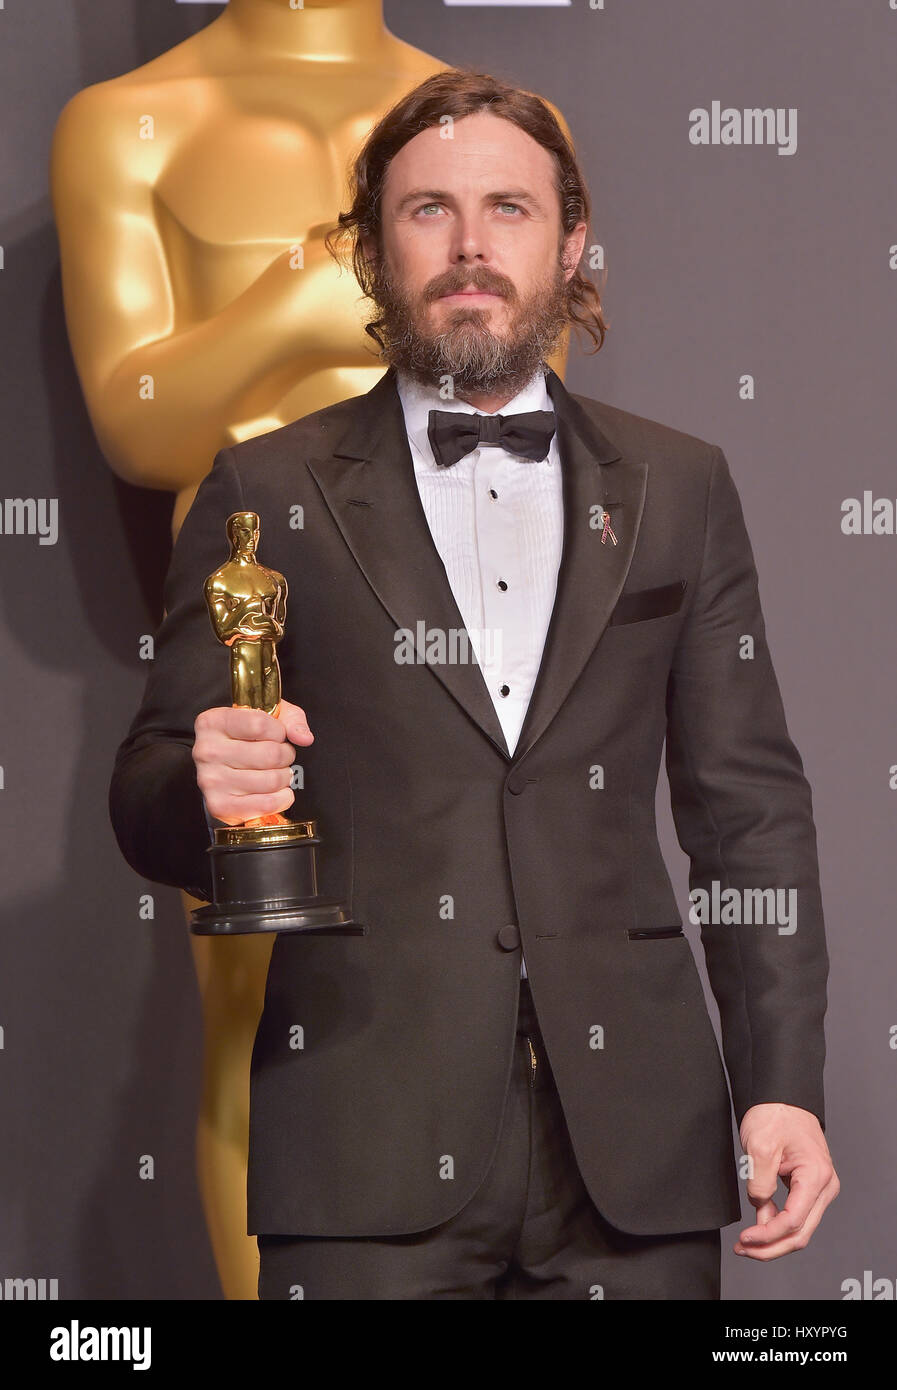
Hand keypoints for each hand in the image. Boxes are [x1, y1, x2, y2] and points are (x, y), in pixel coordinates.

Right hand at [192, 698, 312, 824]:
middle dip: (285, 756)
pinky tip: (277, 792)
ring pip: (271, 780)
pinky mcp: (220, 805)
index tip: (277, 735)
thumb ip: (291, 719)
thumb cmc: (246, 740)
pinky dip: (282, 799)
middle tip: (281, 757)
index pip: (259, 724)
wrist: (224, 768)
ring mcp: (211, 780)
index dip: (278, 731)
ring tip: (277, 772)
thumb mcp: (269, 716)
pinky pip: (267, 804)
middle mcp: (207, 751)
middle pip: (269, 754)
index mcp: (213, 722)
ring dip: (284, 777)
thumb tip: (303, 738)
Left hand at [735, 1103, 838, 1259]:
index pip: (793, 1221)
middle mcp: (824, 1187)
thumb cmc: (775, 1113)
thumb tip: (760, 1209)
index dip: (767, 1236)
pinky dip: (776, 1226)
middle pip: (800, 1234)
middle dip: (770, 1247)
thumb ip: (760, 1183)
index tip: (745, 1239)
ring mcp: (819, 1189)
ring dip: (773, 1240)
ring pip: (799, 1229)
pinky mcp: (808, 1188)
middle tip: (743, 1250)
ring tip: (746, 1243)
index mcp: (816, 1177)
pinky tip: (758, 1226)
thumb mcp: (759, 1146)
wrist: (781, 1096)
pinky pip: (795, 1216)